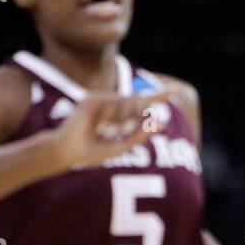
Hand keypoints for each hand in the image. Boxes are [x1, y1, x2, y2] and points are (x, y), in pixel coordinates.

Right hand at [51, 91, 167, 170]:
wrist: (68, 152)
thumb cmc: (91, 153)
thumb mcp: (121, 147)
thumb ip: (140, 135)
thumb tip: (161, 124)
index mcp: (120, 116)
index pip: (143, 103)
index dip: (159, 97)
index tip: (176, 91)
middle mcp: (112, 105)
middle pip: (138, 102)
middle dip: (137, 117)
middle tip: (124, 133)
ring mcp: (102, 100)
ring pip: (126, 102)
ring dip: (121, 121)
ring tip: (106, 134)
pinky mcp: (92, 98)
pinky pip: (112, 103)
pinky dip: (110, 118)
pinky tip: (99, 128)